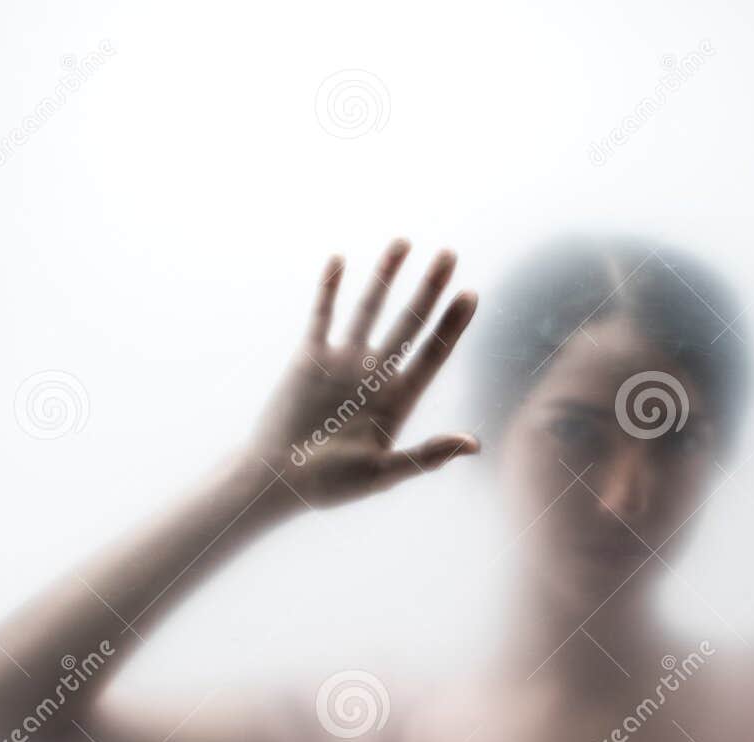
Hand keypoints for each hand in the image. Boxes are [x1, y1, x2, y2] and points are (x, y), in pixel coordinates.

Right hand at [250, 238, 479, 506]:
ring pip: (370, 308)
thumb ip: (427, 455)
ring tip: (405, 242)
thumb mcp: (384, 473)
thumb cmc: (331, 486)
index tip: (470, 294)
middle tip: (449, 254)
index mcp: (399, 400)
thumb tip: (474, 444)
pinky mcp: (309, 357)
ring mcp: (343, 362)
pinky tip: (341, 260)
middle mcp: (375, 374)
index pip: (433, 353)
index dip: (452, 325)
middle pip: (410, 322)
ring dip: (386, 276)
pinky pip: (322, 315)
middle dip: (429, 289)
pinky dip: (330, 288)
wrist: (278, 481)